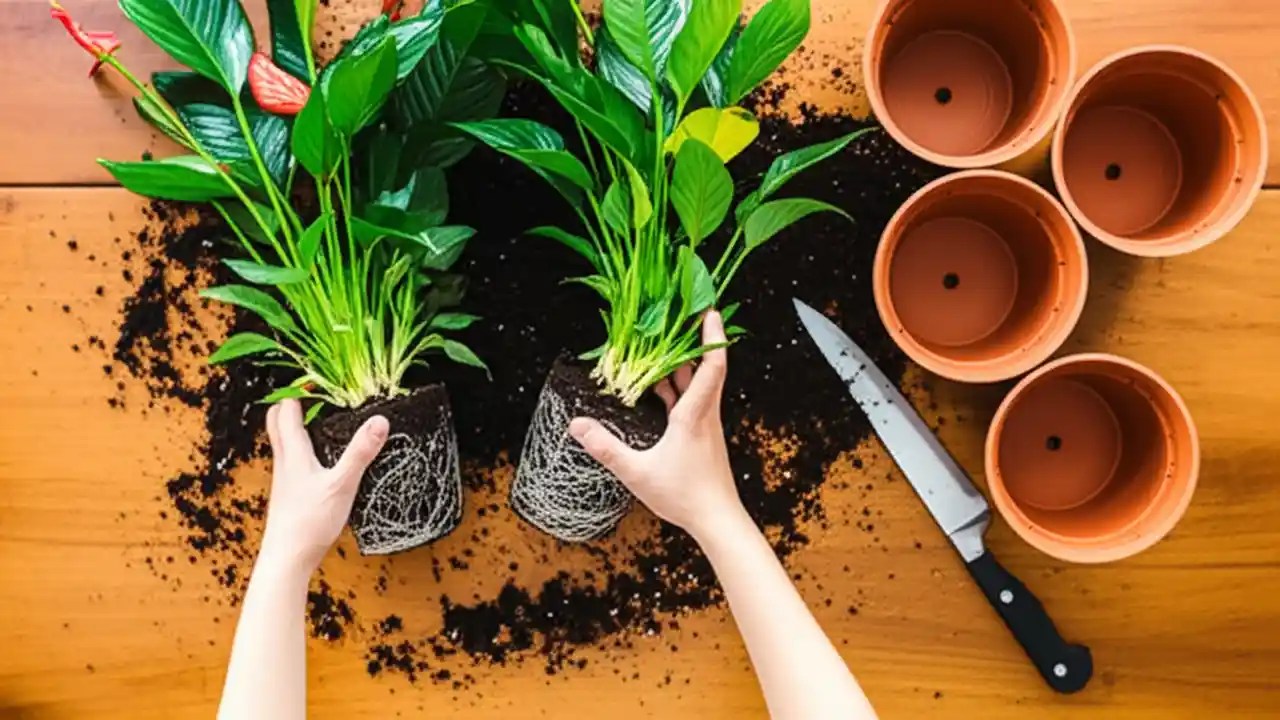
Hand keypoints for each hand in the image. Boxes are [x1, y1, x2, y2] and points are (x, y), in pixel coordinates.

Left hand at [260, 399, 388, 572]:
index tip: (316, 381)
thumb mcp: (342, 484)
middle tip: (313, 396)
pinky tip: (319, 460)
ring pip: (283, 443)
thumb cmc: (309, 522)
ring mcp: (284, 479)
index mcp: (294, 453)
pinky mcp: (288, 495)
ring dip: (296, 427)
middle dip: (291, 405)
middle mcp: (284, 462)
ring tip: (319, 421)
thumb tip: (379, 421)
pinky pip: (291, 462)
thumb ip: (361, 452)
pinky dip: (302, 450)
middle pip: (277, 423)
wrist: (286, 559)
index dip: (298, 392)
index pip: (286, 410)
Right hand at [569, 311, 745, 540]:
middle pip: (706, 368)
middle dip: (695, 339)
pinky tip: (659, 390)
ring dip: (683, 365)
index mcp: (694, 415)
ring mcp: (707, 426)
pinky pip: (693, 402)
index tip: (709, 311)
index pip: (711, 366)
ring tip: (663, 347)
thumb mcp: (637, 472)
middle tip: (682, 316)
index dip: (712, 336)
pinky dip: (678, 389)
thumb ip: (606, 447)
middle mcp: (705, 415)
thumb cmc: (685, 496)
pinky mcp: (704, 437)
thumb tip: (577, 426)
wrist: (718, 521)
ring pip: (699, 385)